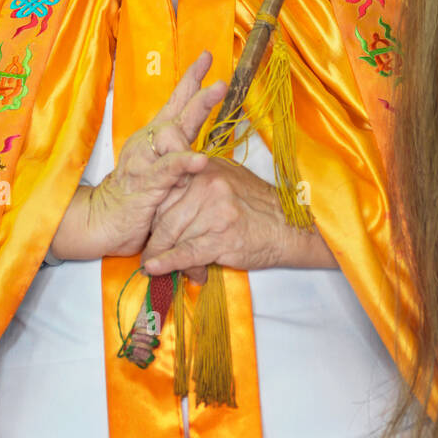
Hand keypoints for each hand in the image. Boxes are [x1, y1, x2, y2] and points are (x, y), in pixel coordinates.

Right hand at [49, 51, 224, 261]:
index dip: (191, 78)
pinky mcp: (146, 185)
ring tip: (215, 100)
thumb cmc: (136, 194)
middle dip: (200, 94)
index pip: (175, 100)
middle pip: (178, 111)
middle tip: (220, 83)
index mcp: (155, 137)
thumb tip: (203, 142)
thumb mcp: (162, 169)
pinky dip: (184, 163)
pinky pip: (167, 170)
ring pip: (172, 134)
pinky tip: (200, 160)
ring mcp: (146, 161)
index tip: (207, 56)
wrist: (101, 220)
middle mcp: (150, 143)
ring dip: (194, 118)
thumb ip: (180, 154)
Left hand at [140, 158, 290, 283]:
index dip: (153, 216)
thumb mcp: (226, 180)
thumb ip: (195, 187)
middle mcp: (207, 185)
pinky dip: (167, 263)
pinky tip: (154, 268)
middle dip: (156, 240)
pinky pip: (186, 252)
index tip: (149, 230)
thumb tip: (164, 206)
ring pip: (174, 237)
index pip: (164, 192)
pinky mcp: (221, 237)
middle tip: (151, 254)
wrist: (288, 226)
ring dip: (167, 257)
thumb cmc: (256, 206)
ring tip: (168, 267)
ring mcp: (214, 211)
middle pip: (164, 216)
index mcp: (204, 170)